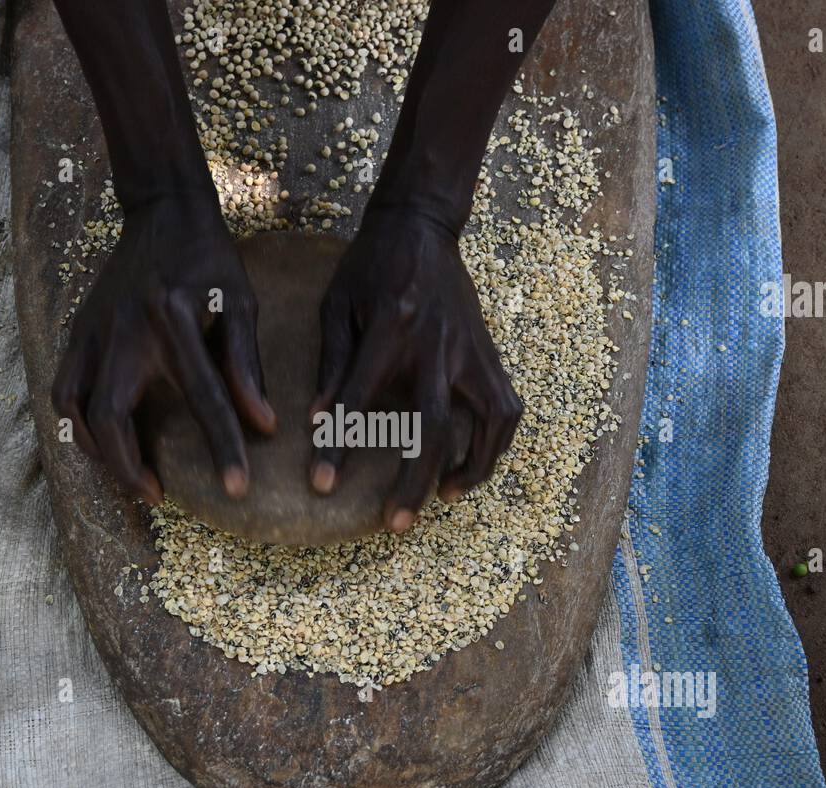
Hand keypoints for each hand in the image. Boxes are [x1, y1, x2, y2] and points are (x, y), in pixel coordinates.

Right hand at [52, 196, 274, 503]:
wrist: (161, 211)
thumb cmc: (209, 258)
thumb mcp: (240, 301)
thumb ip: (246, 364)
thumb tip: (263, 424)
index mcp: (174, 320)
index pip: (203, 399)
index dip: (223, 447)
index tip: (238, 488)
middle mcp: (124, 331)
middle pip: (111, 419)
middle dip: (130, 468)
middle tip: (158, 497)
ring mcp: (92, 332)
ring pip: (75, 410)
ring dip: (99, 452)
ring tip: (130, 474)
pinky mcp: (77, 331)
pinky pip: (64, 390)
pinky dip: (78, 424)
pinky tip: (104, 441)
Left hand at [311, 206, 523, 531]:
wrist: (422, 226)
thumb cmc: (370, 265)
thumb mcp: (337, 305)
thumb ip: (332, 364)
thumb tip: (319, 422)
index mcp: (390, 329)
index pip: (360, 399)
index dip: (339, 445)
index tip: (322, 485)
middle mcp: (437, 344)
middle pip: (433, 426)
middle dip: (414, 481)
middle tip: (396, 524)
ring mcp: (471, 349)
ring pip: (489, 422)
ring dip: (473, 467)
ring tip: (447, 496)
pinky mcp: (489, 352)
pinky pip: (506, 407)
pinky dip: (496, 442)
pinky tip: (474, 462)